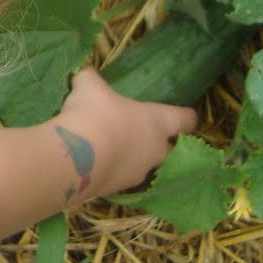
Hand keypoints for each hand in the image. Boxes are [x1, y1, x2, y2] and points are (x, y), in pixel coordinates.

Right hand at [50, 68, 198, 201]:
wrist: (75, 157)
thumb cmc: (94, 113)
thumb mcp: (89, 86)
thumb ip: (91, 79)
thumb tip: (86, 73)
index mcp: (157, 121)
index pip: (186, 119)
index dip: (187, 116)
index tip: (186, 115)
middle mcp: (155, 150)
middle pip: (171, 150)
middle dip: (162, 144)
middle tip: (146, 134)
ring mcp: (138, 172)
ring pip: (145, 166)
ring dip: (134, 158)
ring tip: (113, 149)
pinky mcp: (119, 189)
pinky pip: (122, 178)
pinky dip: (113, 171)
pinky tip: (96, 163)